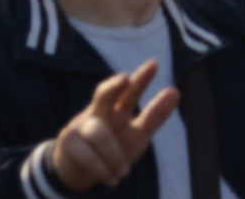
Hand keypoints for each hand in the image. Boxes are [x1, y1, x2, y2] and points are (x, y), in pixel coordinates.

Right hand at [51, 60, 178, 190]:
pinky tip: (113, 179)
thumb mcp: (137, 134)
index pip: (130, 91)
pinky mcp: (68, 142)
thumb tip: (176, 91)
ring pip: (100, 135)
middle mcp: (99, 111)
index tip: (154, 64)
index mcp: (117, 108)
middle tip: (125, 79)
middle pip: (104, 94)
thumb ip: (154, 116)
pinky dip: (102, 169)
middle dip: (114, 86)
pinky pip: (87, 156)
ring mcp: (81, 125)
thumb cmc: (112, 148)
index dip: (141, 79)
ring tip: (125, 173)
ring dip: (114, 156)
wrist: (78, 172)